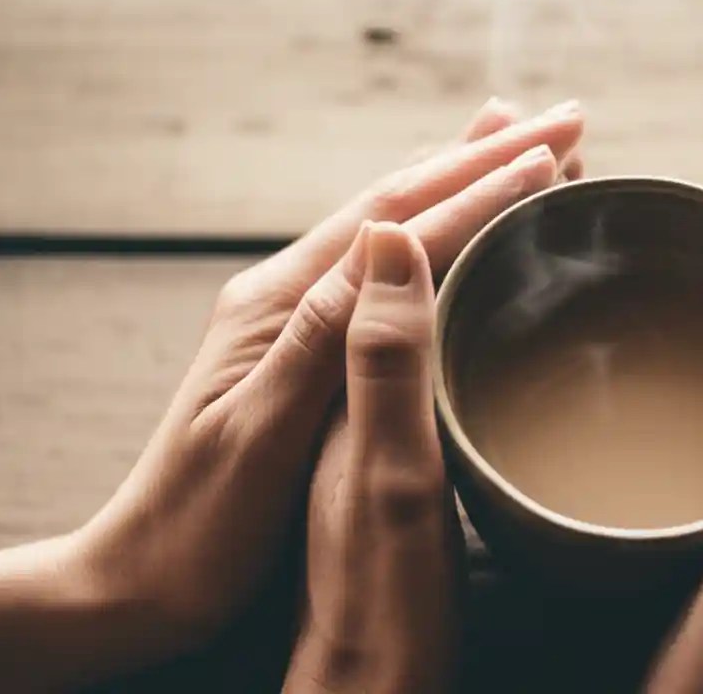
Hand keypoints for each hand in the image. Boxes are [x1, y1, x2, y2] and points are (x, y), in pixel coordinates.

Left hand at [0, 98, 583, 691]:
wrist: (141, 579)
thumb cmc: (202, 526)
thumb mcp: (264, 436)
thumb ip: (323, 340)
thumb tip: (384, 243)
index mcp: (277, 309)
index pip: (393, 227)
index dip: (476, 188)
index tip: (550, 158)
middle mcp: (282, 297)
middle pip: (394, 204)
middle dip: (480, 159)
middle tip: (560, 122)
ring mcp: (292, 320)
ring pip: (391, 228)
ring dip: (461, 180)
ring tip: (520, 145)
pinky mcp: (305, 350)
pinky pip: (384, 268)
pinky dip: (436, 231)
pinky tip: (460, 226)